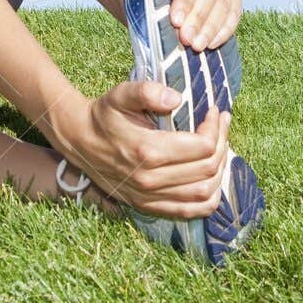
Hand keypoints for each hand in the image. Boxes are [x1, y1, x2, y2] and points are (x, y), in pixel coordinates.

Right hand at [55, 79, 229, 219]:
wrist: (80, 141)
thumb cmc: (105, 116)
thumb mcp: (120, 94)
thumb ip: (146, 91)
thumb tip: (177, 98)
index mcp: (147, 150)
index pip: (202, 146)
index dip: (215, 128)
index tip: (213, 111)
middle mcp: (151, 179)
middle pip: (208, 168)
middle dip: (221, 143)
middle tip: (220, 124)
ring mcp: (150, 197)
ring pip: (204, 193)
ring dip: (220, 169)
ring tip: (219, 146)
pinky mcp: (149, 206)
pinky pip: (190, 212)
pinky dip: (209, 199)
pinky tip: (212, 178)